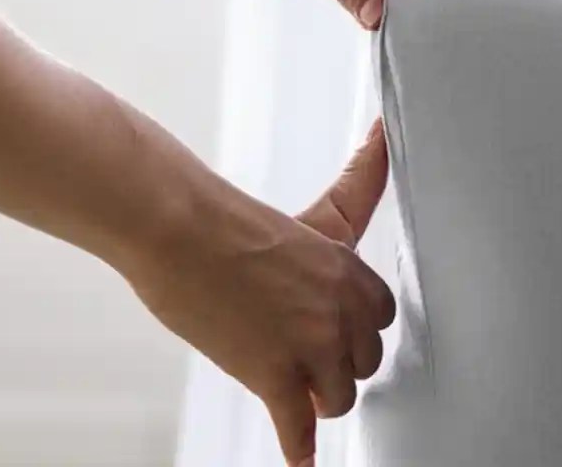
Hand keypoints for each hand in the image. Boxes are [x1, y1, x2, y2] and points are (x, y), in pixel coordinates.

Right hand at [122, 122, 392, 466]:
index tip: (339, 333)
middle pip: (364, 362)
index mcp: (351, 269)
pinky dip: (300, 451)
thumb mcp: (314, 210)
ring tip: (290, 385)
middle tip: (300, 352)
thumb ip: (360, 182)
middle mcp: (341, 310)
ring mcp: (310, 345)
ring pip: (339, 396)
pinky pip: (300, 429)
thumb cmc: (230, 219)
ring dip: (315, 395)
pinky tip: (302, 462)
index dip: (354, 327)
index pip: (382, 318)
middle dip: (335, 362)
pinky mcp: (273, 375)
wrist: (173, 228)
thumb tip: (388, 129)